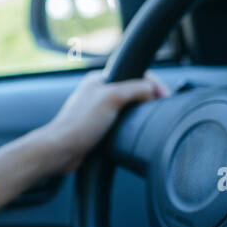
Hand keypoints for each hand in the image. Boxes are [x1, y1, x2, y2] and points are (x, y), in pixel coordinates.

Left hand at [36, 68, 168, 174]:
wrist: (61, 151)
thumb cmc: (80, 124)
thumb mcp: (111, 98)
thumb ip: (134, 88)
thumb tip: (151, 89)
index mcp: (99, 80)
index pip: (134, 74)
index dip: (153, 83)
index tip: (166, 96)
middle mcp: (98, 93)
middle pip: (133, 90)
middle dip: (149, 97)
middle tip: (163, 107)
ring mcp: (98, 111)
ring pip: (128, 107)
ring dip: (141, 112)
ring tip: (153, 118)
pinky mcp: (99, 128)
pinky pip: (122, 123)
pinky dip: (132, 125)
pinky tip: (137, 131)